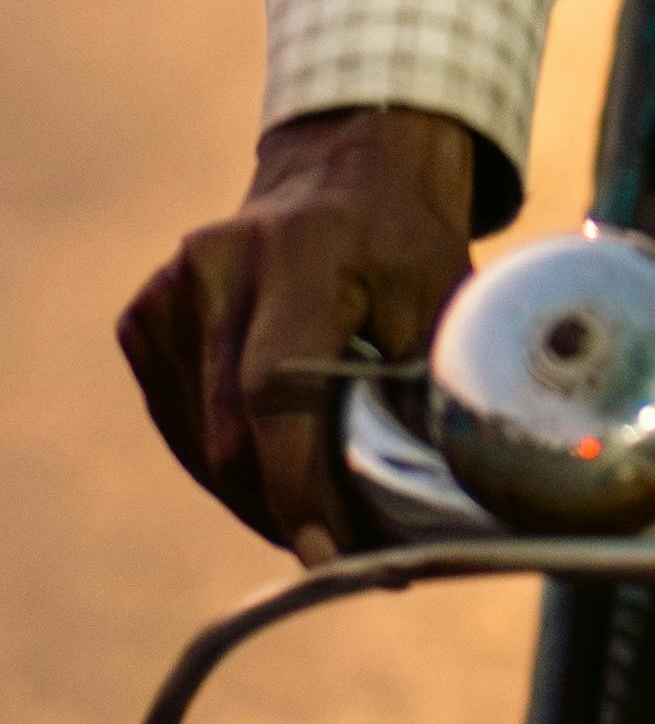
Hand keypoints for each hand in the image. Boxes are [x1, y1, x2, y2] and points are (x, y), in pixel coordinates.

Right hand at [118, 110, 475, 564]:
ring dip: (253, 494)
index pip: (277, 392)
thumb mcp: (443, 293)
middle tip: (342, 548)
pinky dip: (223, 461)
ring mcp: (168, 290)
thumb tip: (434, 504)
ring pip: (199, 442)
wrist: (346, 168)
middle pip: (232, 432)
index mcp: (301, 250)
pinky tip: (271, 470)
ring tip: (315, 516)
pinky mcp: (143, 317)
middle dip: (286, 506)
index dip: (300, 486)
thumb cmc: (408, 241)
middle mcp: (216, 265)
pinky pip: (178, 422)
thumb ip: (430, 386)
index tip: (330, 555)